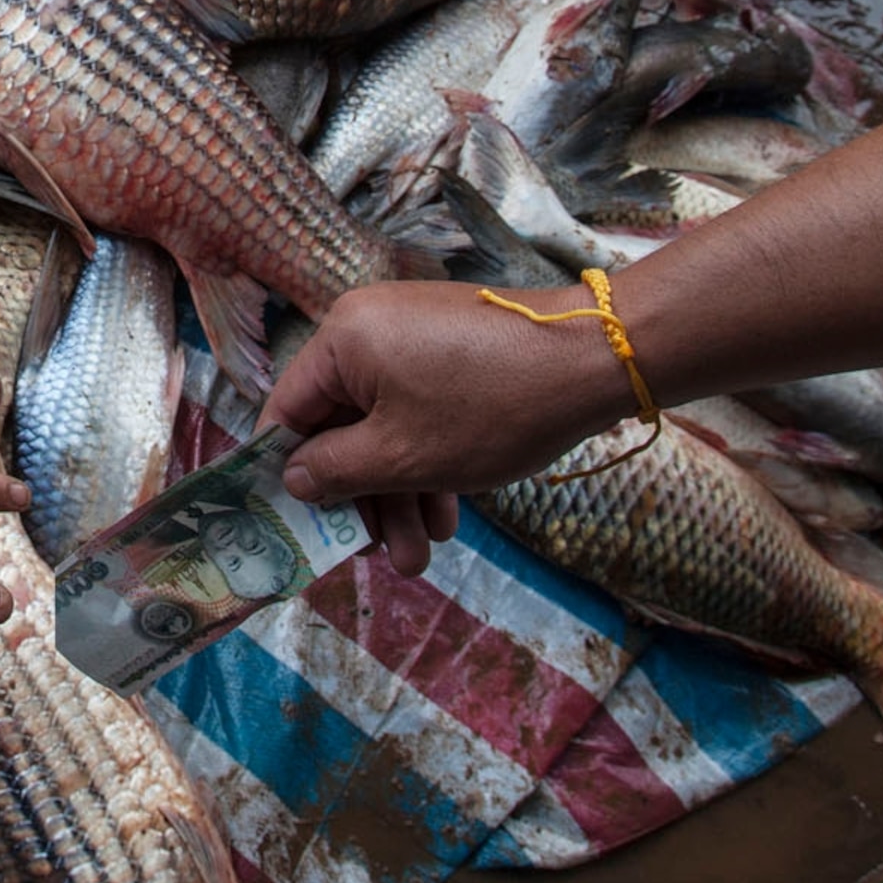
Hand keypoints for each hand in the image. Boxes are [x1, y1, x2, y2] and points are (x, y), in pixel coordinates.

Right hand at [259, 281, 633, 573]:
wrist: (594, 360)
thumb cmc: (488, 408)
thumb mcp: (401, 456)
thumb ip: (335, 470)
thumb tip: (293, 476)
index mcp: (343, 339)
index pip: (289, 411)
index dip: (289, 472)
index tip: (299, 524)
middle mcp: (371, 328)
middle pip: (344, 425)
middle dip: (365, 497)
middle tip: (380, 554)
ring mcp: (417, 338)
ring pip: (389, 425)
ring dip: (402, 492)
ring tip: (423, 554)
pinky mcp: (456, 351)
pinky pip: (423, 409)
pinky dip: (430, 459)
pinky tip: (450, 513)